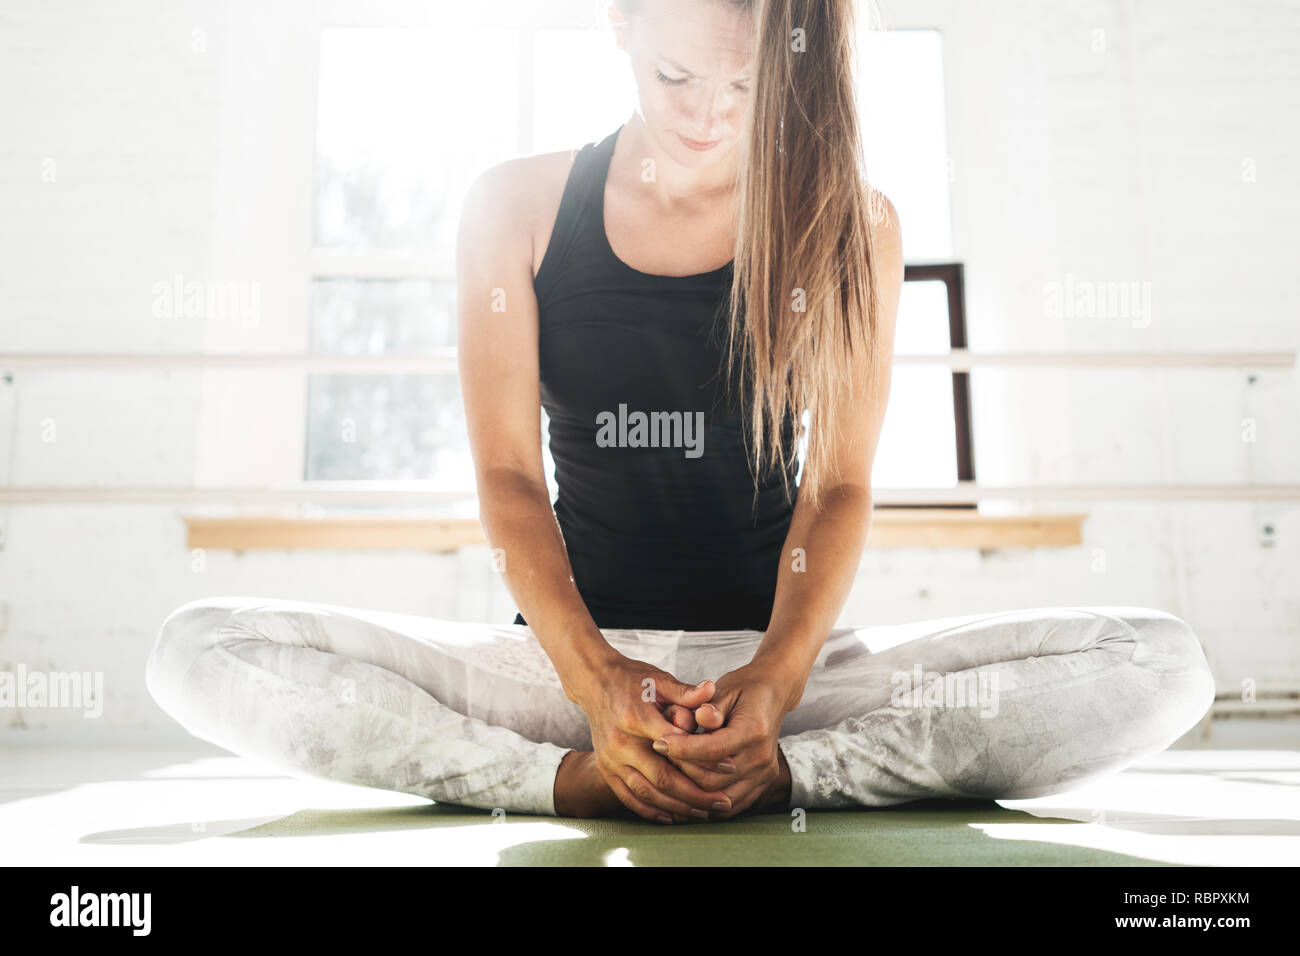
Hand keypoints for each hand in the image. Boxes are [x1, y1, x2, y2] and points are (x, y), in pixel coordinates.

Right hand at [571, 653, 733, 823]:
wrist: (594, 683)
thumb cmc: (633, 680)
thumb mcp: (660, 679)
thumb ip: (686, 691)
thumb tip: (711, 689)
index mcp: (635, 717)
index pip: (675, 745)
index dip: (704, 759)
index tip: (729, 767)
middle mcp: (620, 742)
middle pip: (661, 777)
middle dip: (695, 795)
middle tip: (723, 803)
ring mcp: (610, 760)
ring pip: (646, 793)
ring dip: (677, 807)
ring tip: (705, 814)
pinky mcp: (605, 769)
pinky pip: (628, 797)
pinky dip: (651, 811)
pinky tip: (673, 817)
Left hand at [651, 660, 796, 817]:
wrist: (772, 695)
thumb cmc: (744, 690)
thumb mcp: (726, 689)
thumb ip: (710, 707)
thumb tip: (698, 717)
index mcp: (754, 730)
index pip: (713, 749)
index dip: (682, 749)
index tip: (659, 742)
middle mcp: (762, 757)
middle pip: (713, 779)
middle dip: (683, 769)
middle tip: (663, 756)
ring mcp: (764, 774)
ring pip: (720, 798)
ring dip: (692, 788)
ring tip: (674, 770)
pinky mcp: (762, 784)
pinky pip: (732, 805)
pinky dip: (708, 801)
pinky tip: (689, 786)